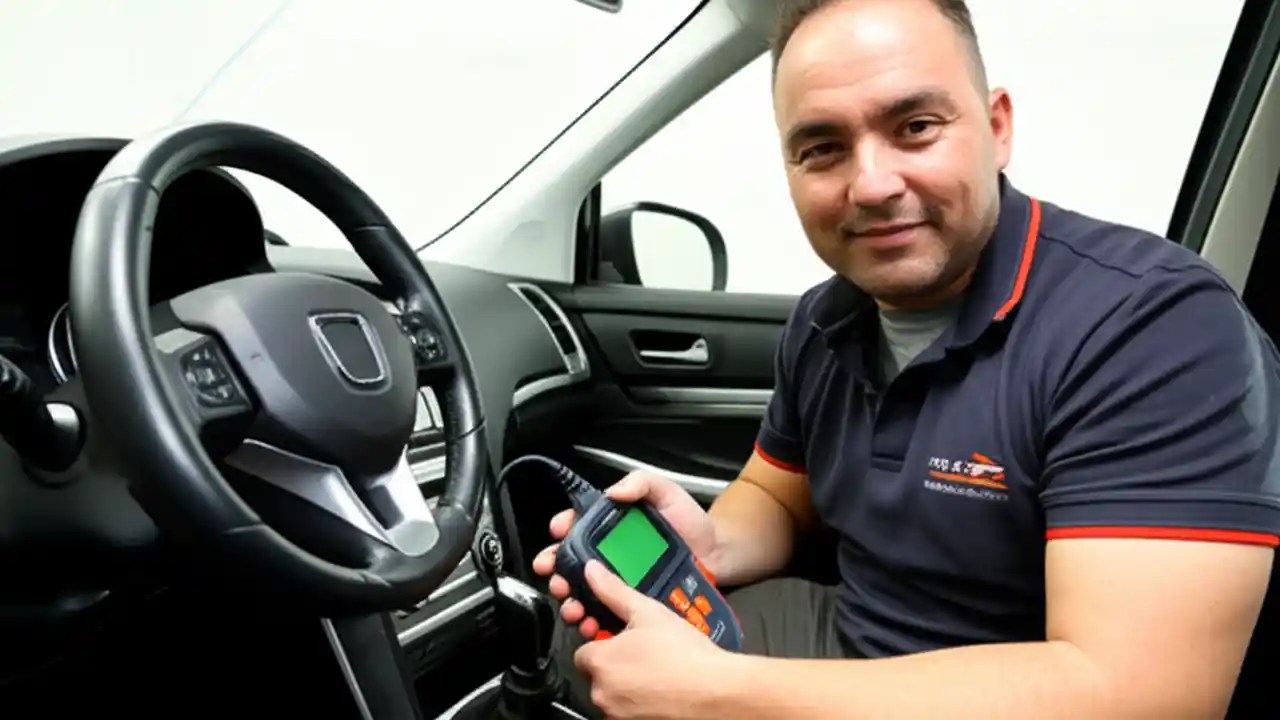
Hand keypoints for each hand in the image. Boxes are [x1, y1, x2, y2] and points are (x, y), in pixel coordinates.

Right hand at [531, 470, 718, 638]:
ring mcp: (618, 581)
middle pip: (570, 563)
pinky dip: (592, 621)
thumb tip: (614, 493)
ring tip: (571, 606)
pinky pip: (606, 613)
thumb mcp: (665, 491)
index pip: (576, 525)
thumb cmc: (690, 520)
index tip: (557, 532)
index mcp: (610, 526)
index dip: (562, 528)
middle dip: (556, 571)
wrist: (717, 554)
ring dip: (570, 600)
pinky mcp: (631, 604)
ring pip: (583, 592)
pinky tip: (589, 623)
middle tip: (556, 578)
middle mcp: (608, 554)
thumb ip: (640, 483)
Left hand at [572, 559, 730, 718]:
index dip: (603, 644)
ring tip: (658, 672)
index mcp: (599, 662)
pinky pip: (628, 714)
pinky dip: (640, 705)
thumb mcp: (648, 612)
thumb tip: (592, 571)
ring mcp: (617, 716)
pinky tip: (663, 692)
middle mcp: (601, 694)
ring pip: (613, 696)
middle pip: (598, 676)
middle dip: (616, 666)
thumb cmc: (683, 652)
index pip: (584, 652)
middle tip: (645, 655)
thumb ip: (613, 592)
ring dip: (627, 686)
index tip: (624, 641)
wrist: (716, 692)